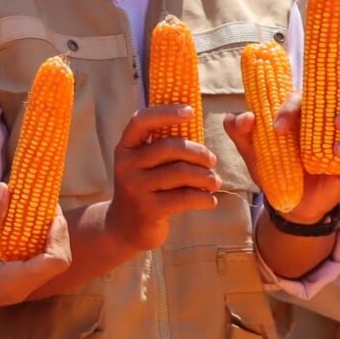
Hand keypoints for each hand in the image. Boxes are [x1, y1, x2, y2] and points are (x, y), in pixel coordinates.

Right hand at [0, 183, 70, 319]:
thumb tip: (5, 187)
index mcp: (15, 280)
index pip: (56, 261)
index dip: (60, 235)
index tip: (51, 214)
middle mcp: (23, 288)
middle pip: (59, 262)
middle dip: (58, 233)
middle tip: (48, 207)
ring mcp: (21, 290)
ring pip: (51, 264)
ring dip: (50, 239)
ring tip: (40, 215)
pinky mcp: (17, 287)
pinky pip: (39, 266)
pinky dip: (39, 246)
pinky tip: (27, 230)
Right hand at [101, 105, 222, 255]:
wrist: (124, 228)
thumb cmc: (145, 188)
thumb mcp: (144, 164)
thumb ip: (162, 146)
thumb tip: (194, 121)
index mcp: (126, 148)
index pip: (142, 121)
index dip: (166, 112)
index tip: (190, 111)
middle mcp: (126, 165)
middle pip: (170, 147)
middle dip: (198, 152)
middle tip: (213, 161)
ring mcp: (135, 188)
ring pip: (180, 173)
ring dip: (206, 177)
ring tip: (215, 182)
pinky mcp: (148, 209)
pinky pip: (184, 197)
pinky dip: (204, 198)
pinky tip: (210, 200)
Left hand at [221, 78, 339, 221]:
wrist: (286, 203)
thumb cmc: (272, 168)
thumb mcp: (252, 150)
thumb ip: (240, 131)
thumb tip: (244, 116)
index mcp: (309, 109)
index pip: (308, 94)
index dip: (292, 106)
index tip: (277, 128)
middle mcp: (332, 118)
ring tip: (338, 123)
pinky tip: (337, 151)